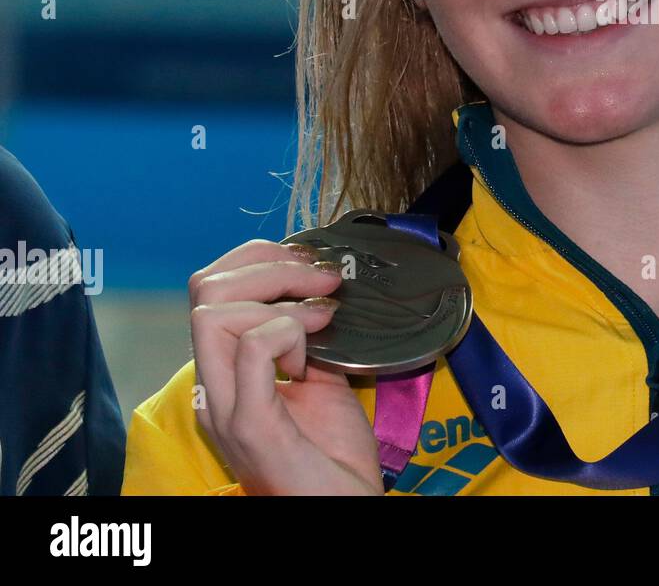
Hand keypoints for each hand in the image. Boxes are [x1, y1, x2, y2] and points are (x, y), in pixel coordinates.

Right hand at [188, 240, 383, 494]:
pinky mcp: (251, 424)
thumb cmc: (334, 458)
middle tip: (323, 278)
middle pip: (204, 289)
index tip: (313, 262)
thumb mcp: (322, 380)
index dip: (259, 257)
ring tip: (323, 314)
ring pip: (213, 312)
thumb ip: (308, 336)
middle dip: (269, 263)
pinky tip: (315, 348)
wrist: (343, 511)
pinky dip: (287, 330)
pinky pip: (252, 348)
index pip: (210, 287)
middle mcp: (215, 387)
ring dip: (280, 294)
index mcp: (226, 372)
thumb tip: (320, 285)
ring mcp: (226, 406)